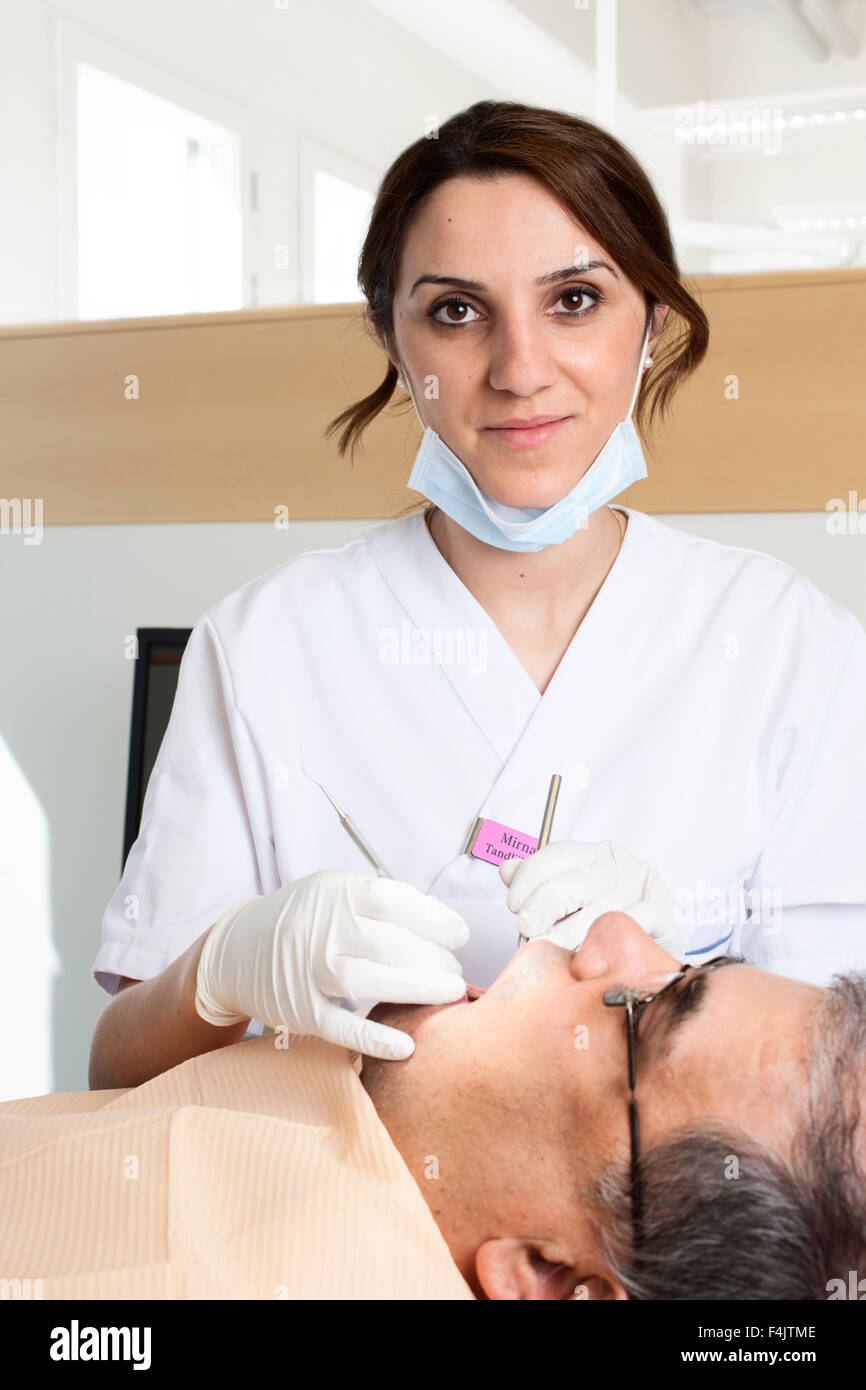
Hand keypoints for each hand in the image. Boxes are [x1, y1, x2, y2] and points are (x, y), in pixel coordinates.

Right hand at [194, 869, 468, 1059]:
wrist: (237, 949)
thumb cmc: (305, 918)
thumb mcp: (335, 890)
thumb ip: (380, 901)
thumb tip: (441, 923)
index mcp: (336, 893)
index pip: (393, 901)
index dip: (434, 918)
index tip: (460, 935)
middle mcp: (321, 929)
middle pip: (389, 943)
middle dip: (434, 959)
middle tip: (456, 971)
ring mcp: (309, 971)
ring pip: (368, 981)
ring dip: (417, 989)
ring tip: (450, 993)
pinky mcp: (301, 1011)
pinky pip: (341, 1027)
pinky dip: (374, 1038)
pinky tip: (407, 1046)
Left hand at [498, 840, 681, 957]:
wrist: (651, 950)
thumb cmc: (602, 924)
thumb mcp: (569, 899)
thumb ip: (537, 884)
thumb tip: (507, 870)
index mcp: (594, 854)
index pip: (557, 855)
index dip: (531, 877)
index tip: (514, 904)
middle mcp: (620, 865)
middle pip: (576, 881)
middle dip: (545, 905)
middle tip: (527, 928)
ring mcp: (643, 888)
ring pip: (599, 911)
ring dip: (570, 935)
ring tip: (554, 952)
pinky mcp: (665, 913)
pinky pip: (629, 927)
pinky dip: (605, 944)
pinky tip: (587, 958)